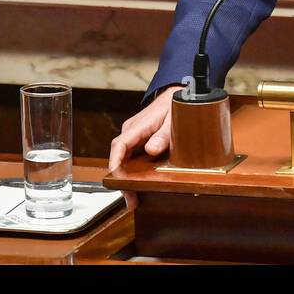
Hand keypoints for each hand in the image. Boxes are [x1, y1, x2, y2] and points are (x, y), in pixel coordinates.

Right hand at [108, 84, 180, 208]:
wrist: (177, 94)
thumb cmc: (174, 105)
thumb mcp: (173, 120)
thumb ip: (164, 135)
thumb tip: (151, 150)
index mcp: (137, 126)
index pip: (119, 145)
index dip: (115, 163)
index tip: (115, 179)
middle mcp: (131, 132)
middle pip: (118, 157)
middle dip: (120, 179)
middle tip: (130, 198)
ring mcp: (133, 136)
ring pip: (123, 158)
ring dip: (125, 177)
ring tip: (132, 197)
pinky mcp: (138, 140)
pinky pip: (130, 156)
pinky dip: (131, 170)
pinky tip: (136, 183)